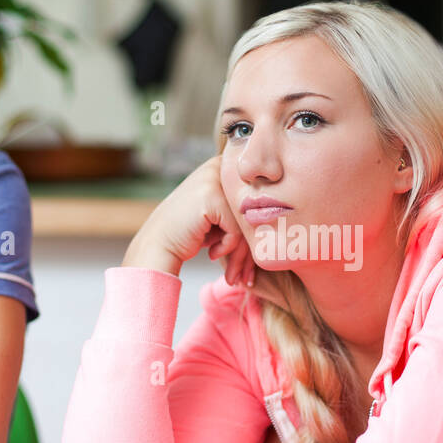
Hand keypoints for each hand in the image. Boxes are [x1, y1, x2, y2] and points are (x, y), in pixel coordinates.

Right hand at [122, 155, 254, 285]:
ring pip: (248, 222)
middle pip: (253, 210)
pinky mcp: (211, 197)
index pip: (257, 198)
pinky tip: (212, 253)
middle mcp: (220, 167)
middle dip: (251, 248)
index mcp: (224, 166)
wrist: (158, 246)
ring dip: (241, 253)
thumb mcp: (220, 215)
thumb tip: (284, 218)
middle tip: (246, 276)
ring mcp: (214, 180)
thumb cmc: (191, 234)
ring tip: (234, 274)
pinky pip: (237, 229)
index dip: (256, 231)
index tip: (251, 262)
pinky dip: (228, 247)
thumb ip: (244, 209)